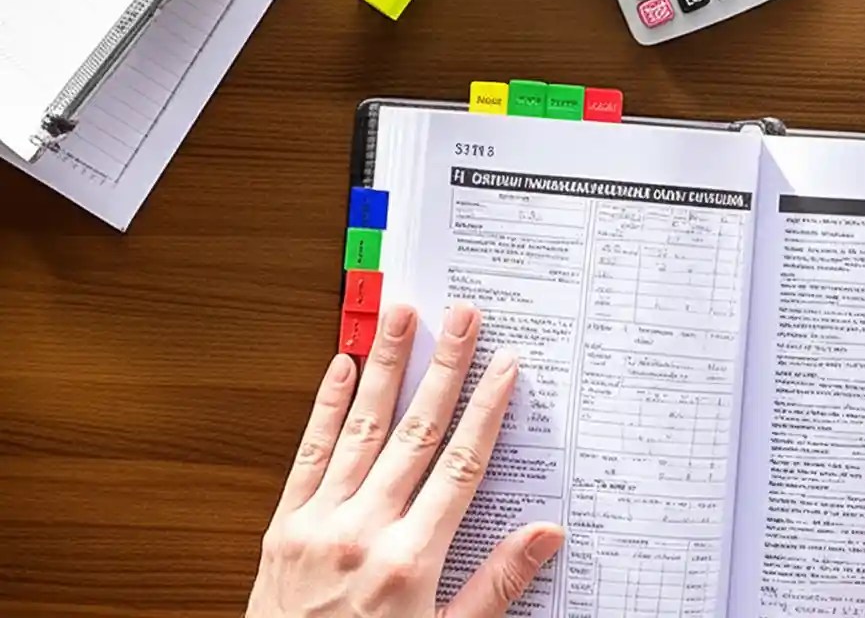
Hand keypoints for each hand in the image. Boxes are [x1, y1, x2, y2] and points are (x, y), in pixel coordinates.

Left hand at [247, 303, 563, 616]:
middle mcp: (365, 531)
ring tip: (401, 317)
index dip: (487, 408)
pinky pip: (308, 455)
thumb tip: (546, 535)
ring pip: (361, 429)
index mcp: (412, 560)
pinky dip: (326, 408)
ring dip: (384, 366)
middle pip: (416, 432)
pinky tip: (340, 366)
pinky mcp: (282, 527)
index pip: (462, 465)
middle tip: (461, 318)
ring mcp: (319, 523)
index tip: (505, 365)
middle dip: (444, 368)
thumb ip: (496, 584)